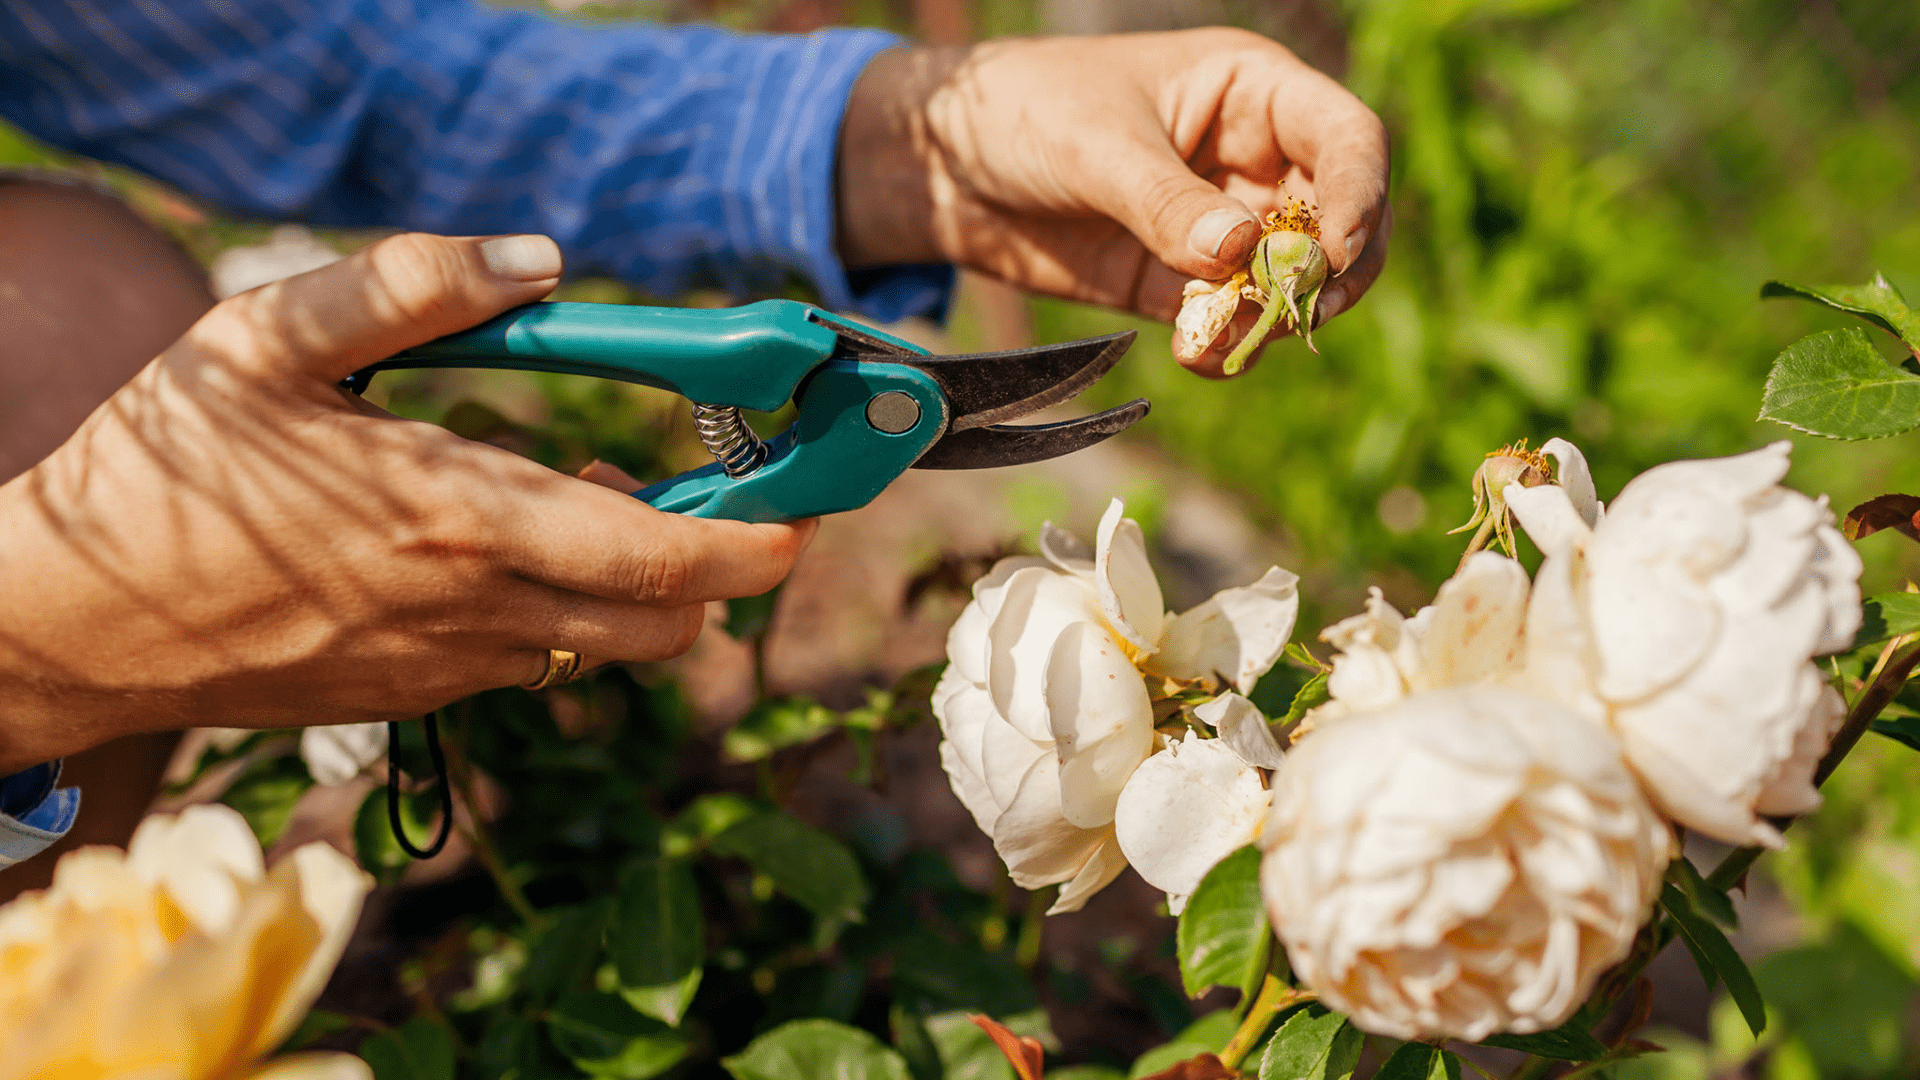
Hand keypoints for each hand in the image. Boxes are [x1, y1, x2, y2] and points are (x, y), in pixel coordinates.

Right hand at [0, 233, 813, 771]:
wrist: (67, 622)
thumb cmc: (160, 475)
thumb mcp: (265, 341)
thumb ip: (411, 286)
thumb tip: (540, 259)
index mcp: (458, 517)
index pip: (666, 558)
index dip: (759, 542)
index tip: (803, 510)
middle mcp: (474, 610)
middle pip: (667, 624)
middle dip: (721, 570)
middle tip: (714, 497)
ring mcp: (447, 669)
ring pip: (604, 646)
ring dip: (635, 588)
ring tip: (585, 504)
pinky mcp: (414, 700)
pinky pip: (532, 661)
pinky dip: (559, 611)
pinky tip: (497, 549)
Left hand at [836, 29, 1390, 376]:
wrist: (940, 165)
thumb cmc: (1021, 111)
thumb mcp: (1095, 145)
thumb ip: (1166, 202)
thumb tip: (1238, 252)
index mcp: (1251, 90)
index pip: (1346, 138)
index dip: (1361, 191)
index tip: (1341, 247)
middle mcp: (1251, 157)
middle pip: (1336, 220)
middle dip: (1327, 272)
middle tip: (1302, 311)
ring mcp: (1218, 225)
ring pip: (1287, 283)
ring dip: (1271, 319)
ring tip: (1221, 338)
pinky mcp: (1177, 282)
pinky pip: (1226, 321)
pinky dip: (1224, 344)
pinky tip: (1195, 355)